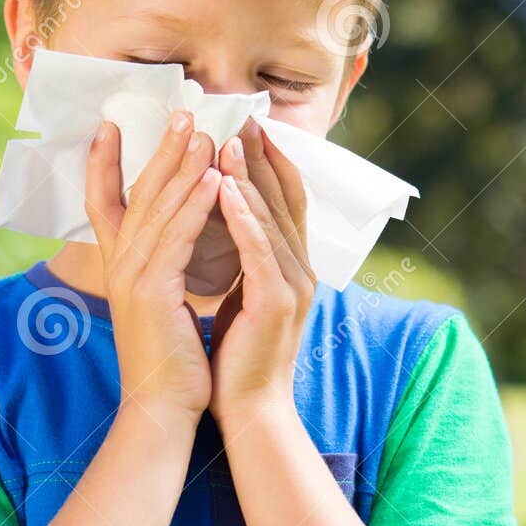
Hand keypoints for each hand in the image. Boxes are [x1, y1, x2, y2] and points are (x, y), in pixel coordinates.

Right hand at [85, 110, 218, 422]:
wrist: (163, 408)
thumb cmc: (171, 358)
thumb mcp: (161, 301)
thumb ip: (163, 265)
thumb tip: (180, 233)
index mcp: (119, 266)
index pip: (102, 203)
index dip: (101, 163)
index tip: (107, 124)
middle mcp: (118, 265)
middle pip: (136, 192)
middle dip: (159, 149)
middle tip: (182, 110)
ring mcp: (131, 277)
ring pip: (158, 208)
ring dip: (182, 165)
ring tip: (203, 130)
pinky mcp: (152, 291)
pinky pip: (177, 237)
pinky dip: (196, 205)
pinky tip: (215, 179)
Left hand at [209, 118, 315, 426]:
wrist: (247, 409)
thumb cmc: (237, 355)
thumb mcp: (241, 295)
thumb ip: (243, 259)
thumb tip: (226, 222)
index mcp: (292, 266)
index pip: (285, 200)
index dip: (269, 161)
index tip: (246, 125)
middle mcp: (301, 269)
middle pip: (285, 198)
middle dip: (262, 156)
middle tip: (241, 116)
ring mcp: (294, 285)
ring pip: (272, 218)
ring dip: (248, 177)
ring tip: (225, 141)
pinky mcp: (276, 302)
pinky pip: (259, 250)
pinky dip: (242, 217)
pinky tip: (224, 190)